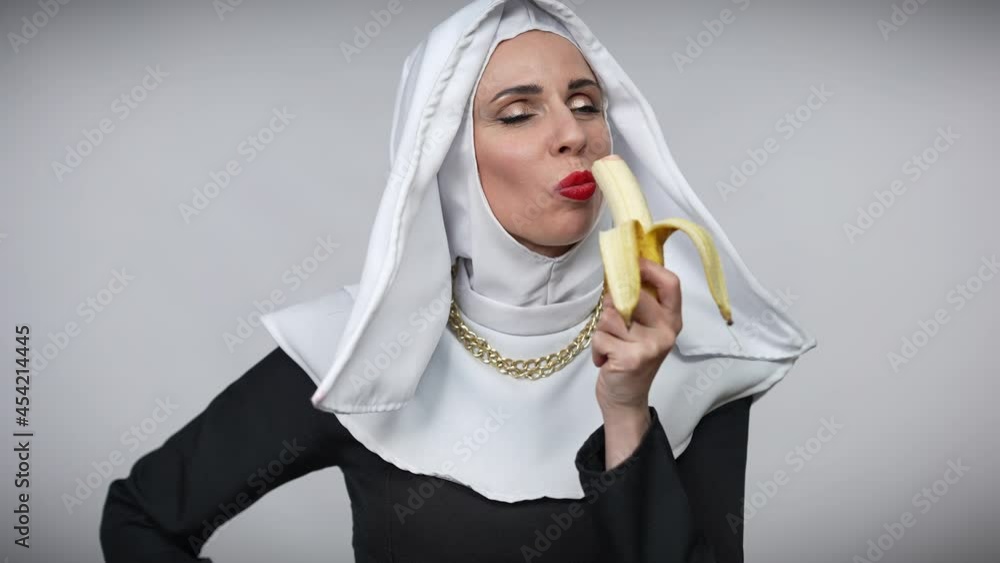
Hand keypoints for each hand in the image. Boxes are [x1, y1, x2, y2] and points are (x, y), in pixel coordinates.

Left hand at [591, 257, 683, 416]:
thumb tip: (617, 271)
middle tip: (613, 326)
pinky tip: (607, 360)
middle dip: (611, 307)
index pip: (671, 283)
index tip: (631, 262)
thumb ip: (638, 304)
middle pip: (630, 295)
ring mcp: (650, 346)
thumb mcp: (642, 330)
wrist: (626, 400)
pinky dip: (596, 348)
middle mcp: (666, 331)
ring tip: (611, 346)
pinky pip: (601, 336)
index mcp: (671, 320)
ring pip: (610, 316)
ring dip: (602, 331)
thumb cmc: (630, 359)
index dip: (650, 267)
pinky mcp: (631, 358)